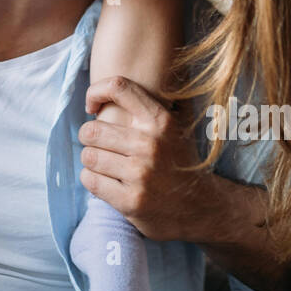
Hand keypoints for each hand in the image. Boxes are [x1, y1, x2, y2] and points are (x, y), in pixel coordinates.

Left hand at [78, 75, 215, 241]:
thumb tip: (111, 84)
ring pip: (88, 156)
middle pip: (92, 129)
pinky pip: (90, 180)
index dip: (95, 92)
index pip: (118, 87)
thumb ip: (147, 105)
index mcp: (160, 121)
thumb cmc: (178, 161)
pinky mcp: (131, 200)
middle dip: (90, 138)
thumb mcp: (172, 127)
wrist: (201, 206)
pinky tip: (105, 181)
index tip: (92, 107)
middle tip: (99, 145)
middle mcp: (150, 144)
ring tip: (105, 165)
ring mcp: (141, 174)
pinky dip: (92, 180)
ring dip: (91, 161)